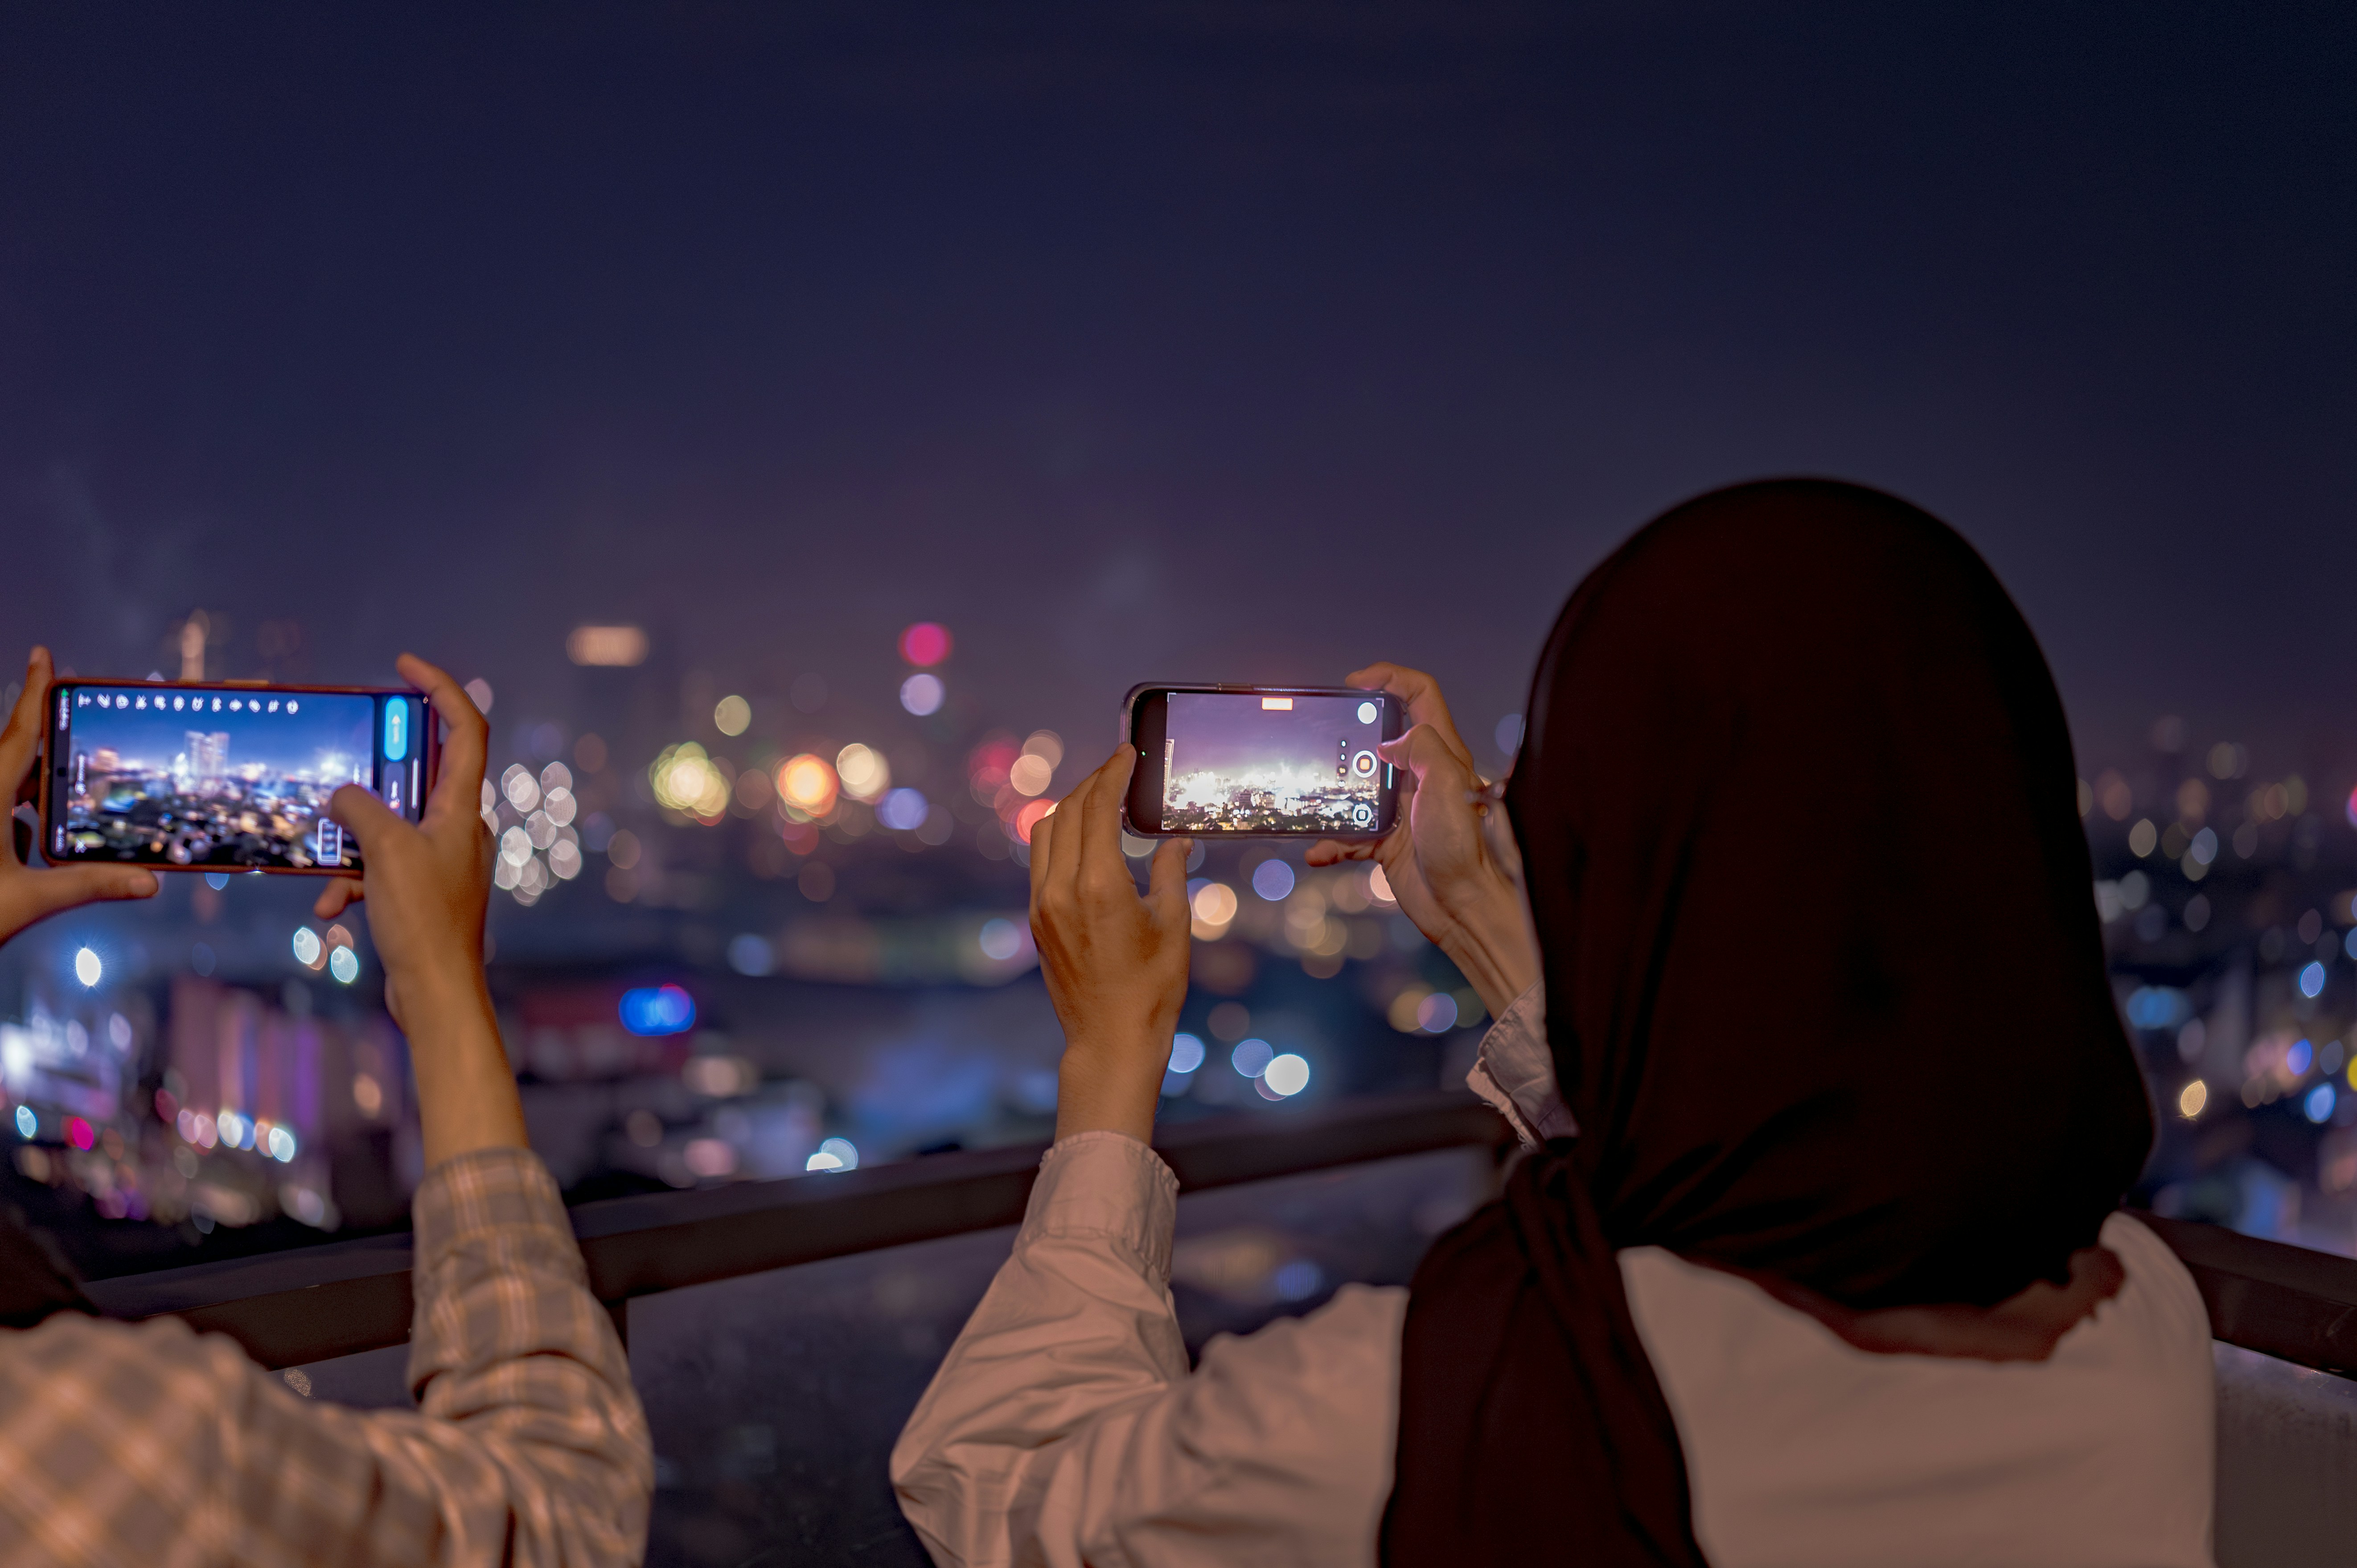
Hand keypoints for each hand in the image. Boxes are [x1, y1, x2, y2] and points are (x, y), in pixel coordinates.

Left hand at [0, 648, 157, 942]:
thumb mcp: (27, 901)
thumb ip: (88, 886)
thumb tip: (149, 882)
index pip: (18, 732)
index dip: (35, 691)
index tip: (43, 654)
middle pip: (13, 755)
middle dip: (46, 750)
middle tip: (79, 744)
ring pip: (2, 786)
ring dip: (30, 793)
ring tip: (57, 808)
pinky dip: (13, 820)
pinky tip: (24, 846)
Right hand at [311, 654, 523, 1165]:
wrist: (436, 994)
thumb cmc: (423, 921)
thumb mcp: (384, 852)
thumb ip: (361, 811)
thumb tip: (342, 795)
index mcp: (464, 809)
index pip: (464, 730)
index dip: (441, 690)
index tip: (406, 665)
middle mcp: (459, 829)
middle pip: (417, 779)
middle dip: (372, 778)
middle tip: (343, 771)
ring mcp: (441, 861)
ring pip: (387, 830)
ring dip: (350, 847)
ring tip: (330, 874)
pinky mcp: (422, 893)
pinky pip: (379, 872)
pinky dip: (351, 884)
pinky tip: (331, 910)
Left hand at [1030, 745, 1193, 1143]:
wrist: (1110, 1039)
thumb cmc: (1153, 988)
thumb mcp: (1174, 926)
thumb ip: (1172, 874)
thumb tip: (1174, 841)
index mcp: (1099, 885)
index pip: (1098, 807)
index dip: (1112, 772)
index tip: (1125, 752)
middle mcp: (1061, 889)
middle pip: (1066, 812)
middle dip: (1091, 783)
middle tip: (1116, 769)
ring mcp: (1042, 905)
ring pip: (1045, 833)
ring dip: (1069, 807)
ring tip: (1098, 798)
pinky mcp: (1036, 920)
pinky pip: (1040, 861)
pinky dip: (1058, 836)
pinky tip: (1081, 837)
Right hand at [1307, 662, 1538, 1016]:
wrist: (1465, 907)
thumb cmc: (1464, 848)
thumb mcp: (1448, 784)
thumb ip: (1422, 747)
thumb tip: (1389, 742)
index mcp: (1441, 754)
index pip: (1420, 696)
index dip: (1390, 679)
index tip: (1355, 682)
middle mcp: (1420, 777)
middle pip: (1381, 737)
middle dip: (1349, 736)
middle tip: (1324, 742)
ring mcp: (1402, 810)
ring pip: (1358, 786)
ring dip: (1332, 793)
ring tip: (1312, 798)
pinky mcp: (1388, 842)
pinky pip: (1350, 835)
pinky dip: (1331, 842)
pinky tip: (1318, 851)